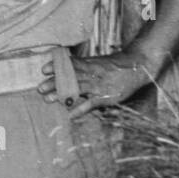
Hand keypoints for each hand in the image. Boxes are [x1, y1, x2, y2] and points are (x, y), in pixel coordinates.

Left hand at [38, 52, 156, 117]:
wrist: (138, 66)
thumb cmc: (115, 65)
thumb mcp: (98, 62)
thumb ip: (83, 65)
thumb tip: (66, 68)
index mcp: (89, 64)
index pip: (70, 65)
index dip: (56, 67)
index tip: (44, 70)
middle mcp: (92, 74)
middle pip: (70, 78)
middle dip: (54, 83)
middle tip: (40, 89)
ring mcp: (98, 85)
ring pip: (77, 89)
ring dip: (61, 95)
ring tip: (48, 99)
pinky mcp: (105, 96)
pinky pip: (90, 103)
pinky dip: (80, 109)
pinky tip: (69, 114)